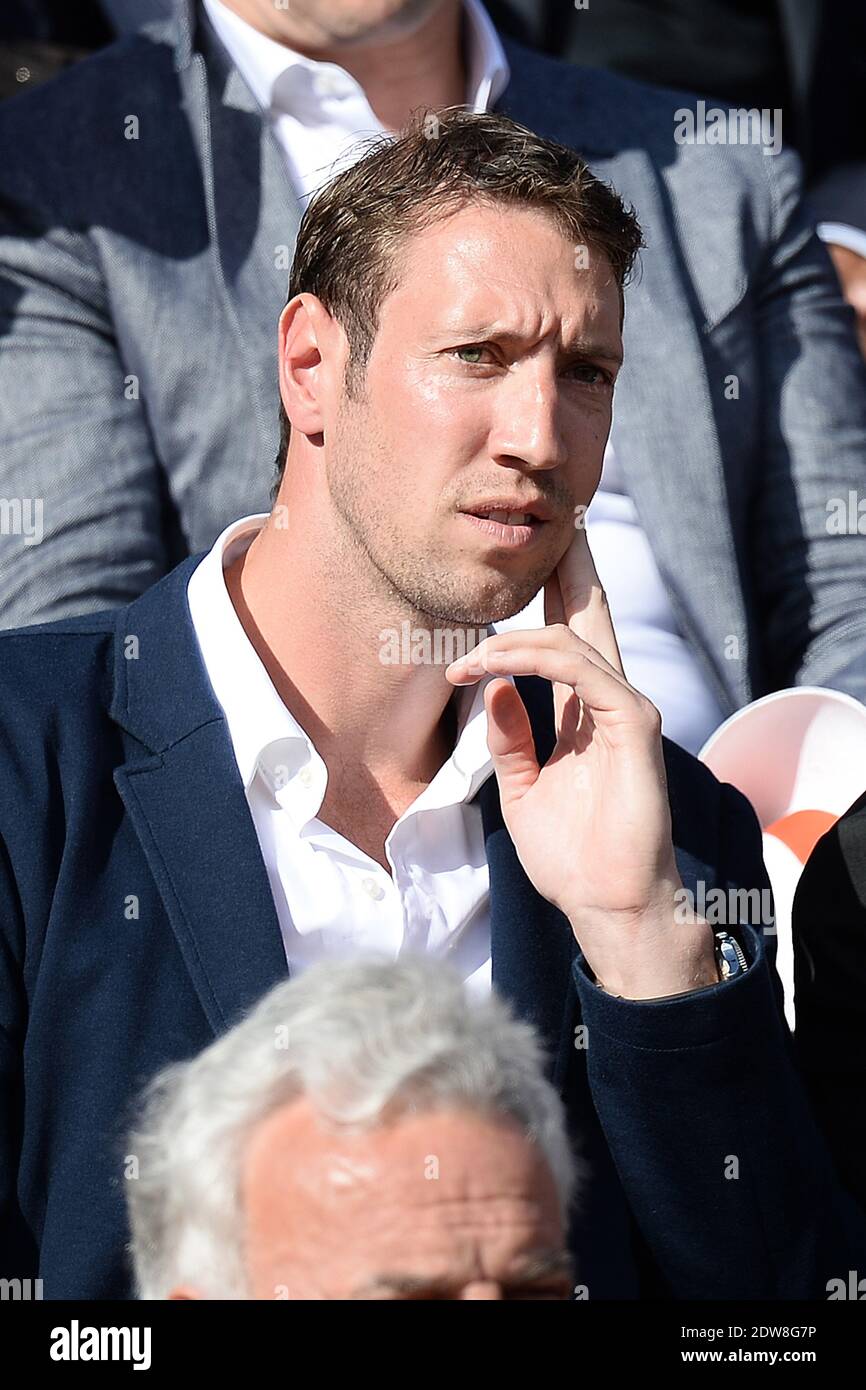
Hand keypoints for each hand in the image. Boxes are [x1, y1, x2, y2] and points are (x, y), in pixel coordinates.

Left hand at [445, 527, 716, 998]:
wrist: (606, 905)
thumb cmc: (571, 856)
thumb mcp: (522, 788)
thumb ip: (511, 737)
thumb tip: (492, 685)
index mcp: (585, 713)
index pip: (568, 638)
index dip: (551, 594)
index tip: (524, 559)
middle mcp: (610, 700)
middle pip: (589, 614)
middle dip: (569, 564)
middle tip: (554, 517)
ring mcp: (626, 709)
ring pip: (573, 638)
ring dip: (511, 637)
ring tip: (465, 654)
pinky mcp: (635, 724)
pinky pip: (581, 670)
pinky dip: (534, 657)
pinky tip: (493, 665)